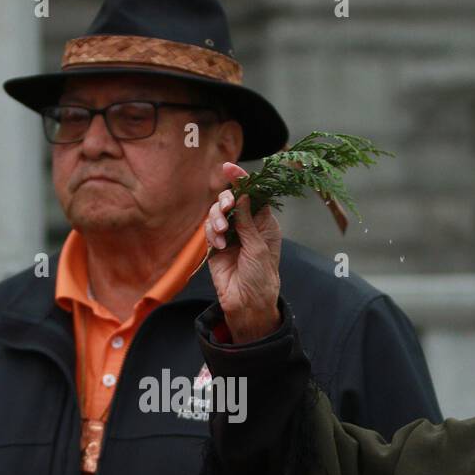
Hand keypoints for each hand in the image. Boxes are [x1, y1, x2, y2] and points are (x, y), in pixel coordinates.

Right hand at [204, 161, 282, 343]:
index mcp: (264, 223)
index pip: (253, 194)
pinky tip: (219, 246)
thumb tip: (244, 195)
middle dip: (226, 201)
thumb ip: (248, 221)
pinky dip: (212, 233)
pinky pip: (209, 230)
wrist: (247, 305)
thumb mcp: (258, 248)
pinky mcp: (216, 246)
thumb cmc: (261, 278)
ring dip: (217, 218)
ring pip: (217, 213)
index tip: (229, 168)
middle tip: (227, 209)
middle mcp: (247, 226)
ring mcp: (231, 235)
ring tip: (222, 233)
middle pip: (232, 199)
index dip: (242, 180)